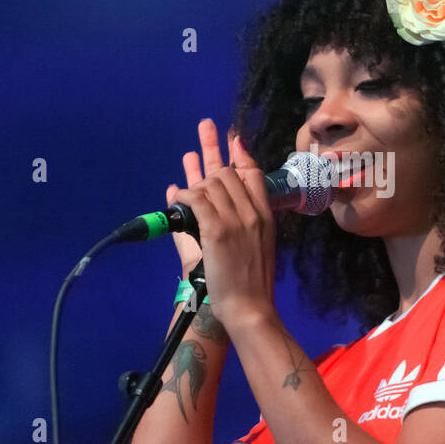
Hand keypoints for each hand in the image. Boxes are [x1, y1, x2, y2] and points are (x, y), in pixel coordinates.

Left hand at [171, 120, 277, 326]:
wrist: (250, 307)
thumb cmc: (249, 282)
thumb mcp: (255, 246)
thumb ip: (236, 221)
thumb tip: (211, 200)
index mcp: (265, 216)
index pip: (254, 174)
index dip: (241, 155)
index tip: (233, 139)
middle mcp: (253, 213)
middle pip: (229, 174)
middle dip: (212, 158)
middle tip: (201, 136)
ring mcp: (236, 220)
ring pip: (212, 184)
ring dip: (196, 179)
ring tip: (188, 166)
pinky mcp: (218, 231)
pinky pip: (198, 200)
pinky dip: (185, 195)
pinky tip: (178, 195)